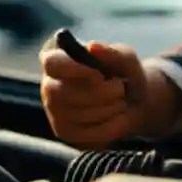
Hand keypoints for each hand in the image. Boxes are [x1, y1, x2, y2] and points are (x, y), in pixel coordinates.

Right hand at [39, 40, 179, 148]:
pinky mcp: (63, 132)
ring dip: (106, 109)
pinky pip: (82, 135)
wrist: (134, 103)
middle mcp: (48, 83)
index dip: (74, 69)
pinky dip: (108, 128)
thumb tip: (92, 47)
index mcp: (56, 55)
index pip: (51, 63)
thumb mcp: (126, 59)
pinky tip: (117, 118)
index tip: (99, 75)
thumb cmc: (124, 74)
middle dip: (98, 93)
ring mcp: (53, 110)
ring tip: (120, 102)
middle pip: (61, 93)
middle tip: (119, 89)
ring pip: (73, 114)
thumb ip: (113, 52)